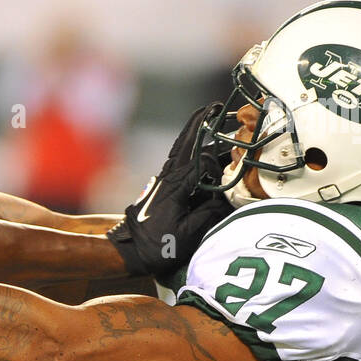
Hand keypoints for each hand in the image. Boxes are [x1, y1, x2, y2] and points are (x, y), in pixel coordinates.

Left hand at [106, 103, 232, 280]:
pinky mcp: (159, 188)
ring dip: (192, 134)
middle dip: (198, 124)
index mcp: (175, 187)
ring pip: (178, 151)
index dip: (217, 161)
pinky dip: (186, 150)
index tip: (230, 165)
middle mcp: (167, 179)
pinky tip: (192, 146)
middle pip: (184, 145)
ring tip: (204, 118)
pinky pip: (176, 163)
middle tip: (212, 107)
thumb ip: (209, 212)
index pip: (201, 162)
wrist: (130, 253)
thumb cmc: (159, 247)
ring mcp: (161, 182)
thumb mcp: (189, 234)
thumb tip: (225, 197)